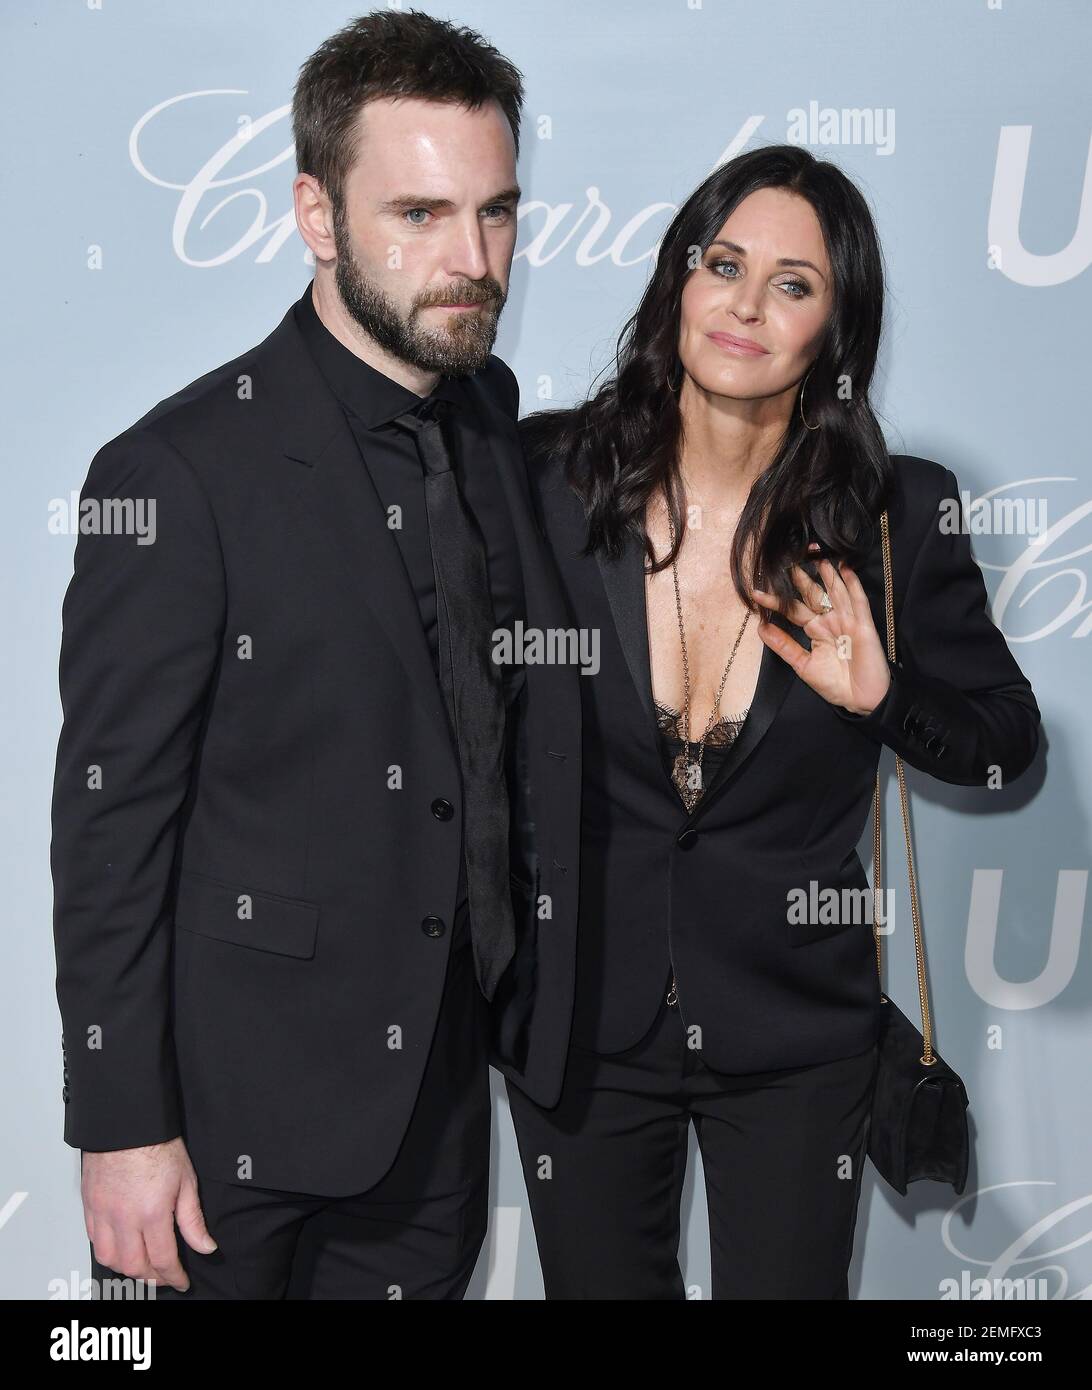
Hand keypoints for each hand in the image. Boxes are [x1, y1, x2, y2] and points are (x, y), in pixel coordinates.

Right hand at [82, 1136, 216, 1291]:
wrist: (128, 1122)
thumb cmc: (157, 1145)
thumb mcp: (186, 1181)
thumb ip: (193, 1220)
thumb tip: (205, 1246)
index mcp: (152, 1212)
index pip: (162, 1260)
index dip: (174, 1276)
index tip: (182, 1281)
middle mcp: (124, 1218)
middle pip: (134, 1266)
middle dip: (152, 1277)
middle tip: (165, 1276)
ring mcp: (103, 1213)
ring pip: (110, 1259)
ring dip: (127, 1269)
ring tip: (143, 1266)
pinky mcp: (90, 1206)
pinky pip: (94, 1241)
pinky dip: (108, 1252)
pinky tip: (121, 1249)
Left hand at [749, 547, 890, 715]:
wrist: (861, 700)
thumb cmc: (834, 685)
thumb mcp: (802, 665)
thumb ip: (783, 646)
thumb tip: (760, 628)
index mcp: (816, 630)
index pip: (793, 610)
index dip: (777, 601)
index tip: (756, 592)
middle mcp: (830, 620)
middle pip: (813, 593)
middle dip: (800, 576)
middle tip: (786, 558)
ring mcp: (847, 620)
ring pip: (834, 590)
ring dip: (825, 571)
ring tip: (813, 551)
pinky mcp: (863, 625)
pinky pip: (857, 601)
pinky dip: (852, 584)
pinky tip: (844, 568)